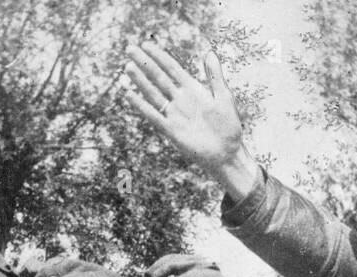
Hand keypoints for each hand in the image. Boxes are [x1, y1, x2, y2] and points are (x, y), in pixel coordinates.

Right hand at [124, 41, 259, 198]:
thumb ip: (214, 76)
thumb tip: (209, 53)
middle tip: (130, 48)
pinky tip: (129, 95)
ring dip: (140, 80)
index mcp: (193, 90)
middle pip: (159, 77)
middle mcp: (180, 100)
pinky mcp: (171, 130)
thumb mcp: (224, 97)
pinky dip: (141, 106)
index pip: (172, 68)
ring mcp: (174, 114)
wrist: (226, 153)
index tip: (146, 44)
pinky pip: (153, 116)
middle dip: (144, 63)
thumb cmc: (228, 126)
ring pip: (153, 93)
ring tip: (128, 67)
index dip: (159, 56)